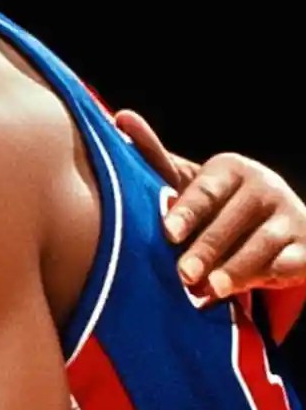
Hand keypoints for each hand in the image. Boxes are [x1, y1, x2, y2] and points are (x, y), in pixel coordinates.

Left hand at [115, 110, 305, 298]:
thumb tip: (121, 117)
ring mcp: (290, 216)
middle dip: (205, 249)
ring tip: (209, 289)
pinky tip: (249, 292)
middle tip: (182, 273)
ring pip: (261, 245)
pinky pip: (290, 263)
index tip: (168, 233)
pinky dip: (270, 277)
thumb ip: (155, 156)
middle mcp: (265, 186)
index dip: (187, 212)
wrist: (275, 222)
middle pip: (231, 222)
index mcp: (231, 168)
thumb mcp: (189, 182)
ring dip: (235, 269)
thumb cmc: (216, 203)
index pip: (206, 191)